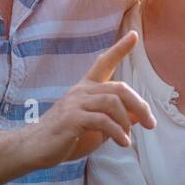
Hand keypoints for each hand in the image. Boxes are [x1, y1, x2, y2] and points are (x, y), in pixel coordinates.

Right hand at [27, 30, 156, 167]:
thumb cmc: (65, 137)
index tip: (134, 35)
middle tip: (151, 123)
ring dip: (127, 121)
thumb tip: (139, 116)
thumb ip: (116, 120)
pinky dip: (117, 132)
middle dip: (139, 104)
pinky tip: (123, 143)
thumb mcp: (96, 129)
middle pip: (119, 87)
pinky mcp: (71, 118)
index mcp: (85, 89)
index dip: (120, 49)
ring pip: (112, 102)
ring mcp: (75, 103)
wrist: (33, 149)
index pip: (104, 63)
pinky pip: (102, 121)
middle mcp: (81, 91)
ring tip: (128, 138)